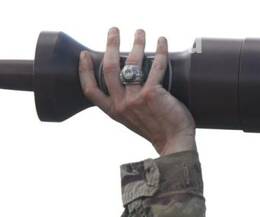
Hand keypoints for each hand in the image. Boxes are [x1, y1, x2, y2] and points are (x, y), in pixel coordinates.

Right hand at [79, 27, 196, 155]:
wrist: (175, 143)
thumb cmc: (158, 129)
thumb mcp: (133, 118)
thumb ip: (127, 102)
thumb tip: (128, 78)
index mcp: (114, 111)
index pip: (90, 91)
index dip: (84, 71)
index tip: (84, 55)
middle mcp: (121, 104)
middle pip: (109, 68)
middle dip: (110, 45)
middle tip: (114, 31)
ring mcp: (135, 99)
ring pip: (132, 63)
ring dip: (137, 43)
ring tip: (140, 32)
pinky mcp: (152, 94)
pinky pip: (156, 65)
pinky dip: (161, 51)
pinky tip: (162, 41)